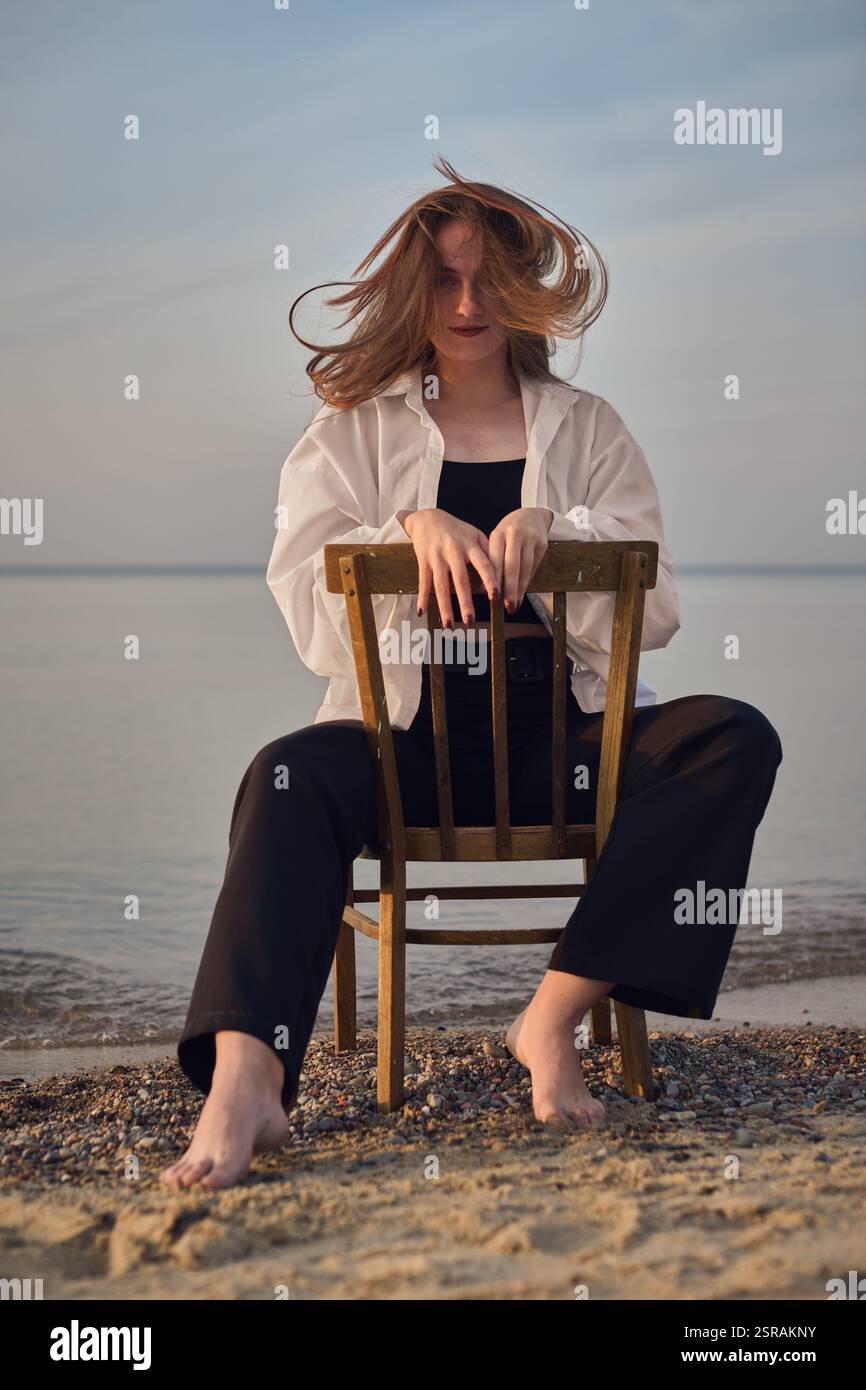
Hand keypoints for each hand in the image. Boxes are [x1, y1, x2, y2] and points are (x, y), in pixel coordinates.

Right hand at [400, 509, 499, 627]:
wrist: (427, 518)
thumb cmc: (456, 530)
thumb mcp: (474, 534)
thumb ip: (488, 552)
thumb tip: (503, 572)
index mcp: (470, 546)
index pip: (483, 564)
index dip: (490, 581)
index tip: (496, 598)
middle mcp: (453, 551)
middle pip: (460, 580)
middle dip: (465, 602)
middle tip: (470, 621)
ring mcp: (437, 557)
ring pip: (441, 586)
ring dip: (445, 607)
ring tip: (449, 625)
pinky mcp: (423, 561)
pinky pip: (423, 583)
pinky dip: (423, 598)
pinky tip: (423, 612)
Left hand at [487, 507, 552, 611]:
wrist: (532, 515)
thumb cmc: (509, 532)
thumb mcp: (497, 539)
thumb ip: (492, 559)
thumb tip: (485, 588)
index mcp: (499, 533)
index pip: (496, 561)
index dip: (494, 581)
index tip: (491, 597)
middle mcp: (515, 534)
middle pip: (512, 566)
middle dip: (509, 588)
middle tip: (507, 606)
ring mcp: (530, 538)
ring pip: (525, 568)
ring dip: (520, 589)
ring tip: (515, 604)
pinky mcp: (542, 544)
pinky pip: (534, 567)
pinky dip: (527, 581)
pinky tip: (522, 592)